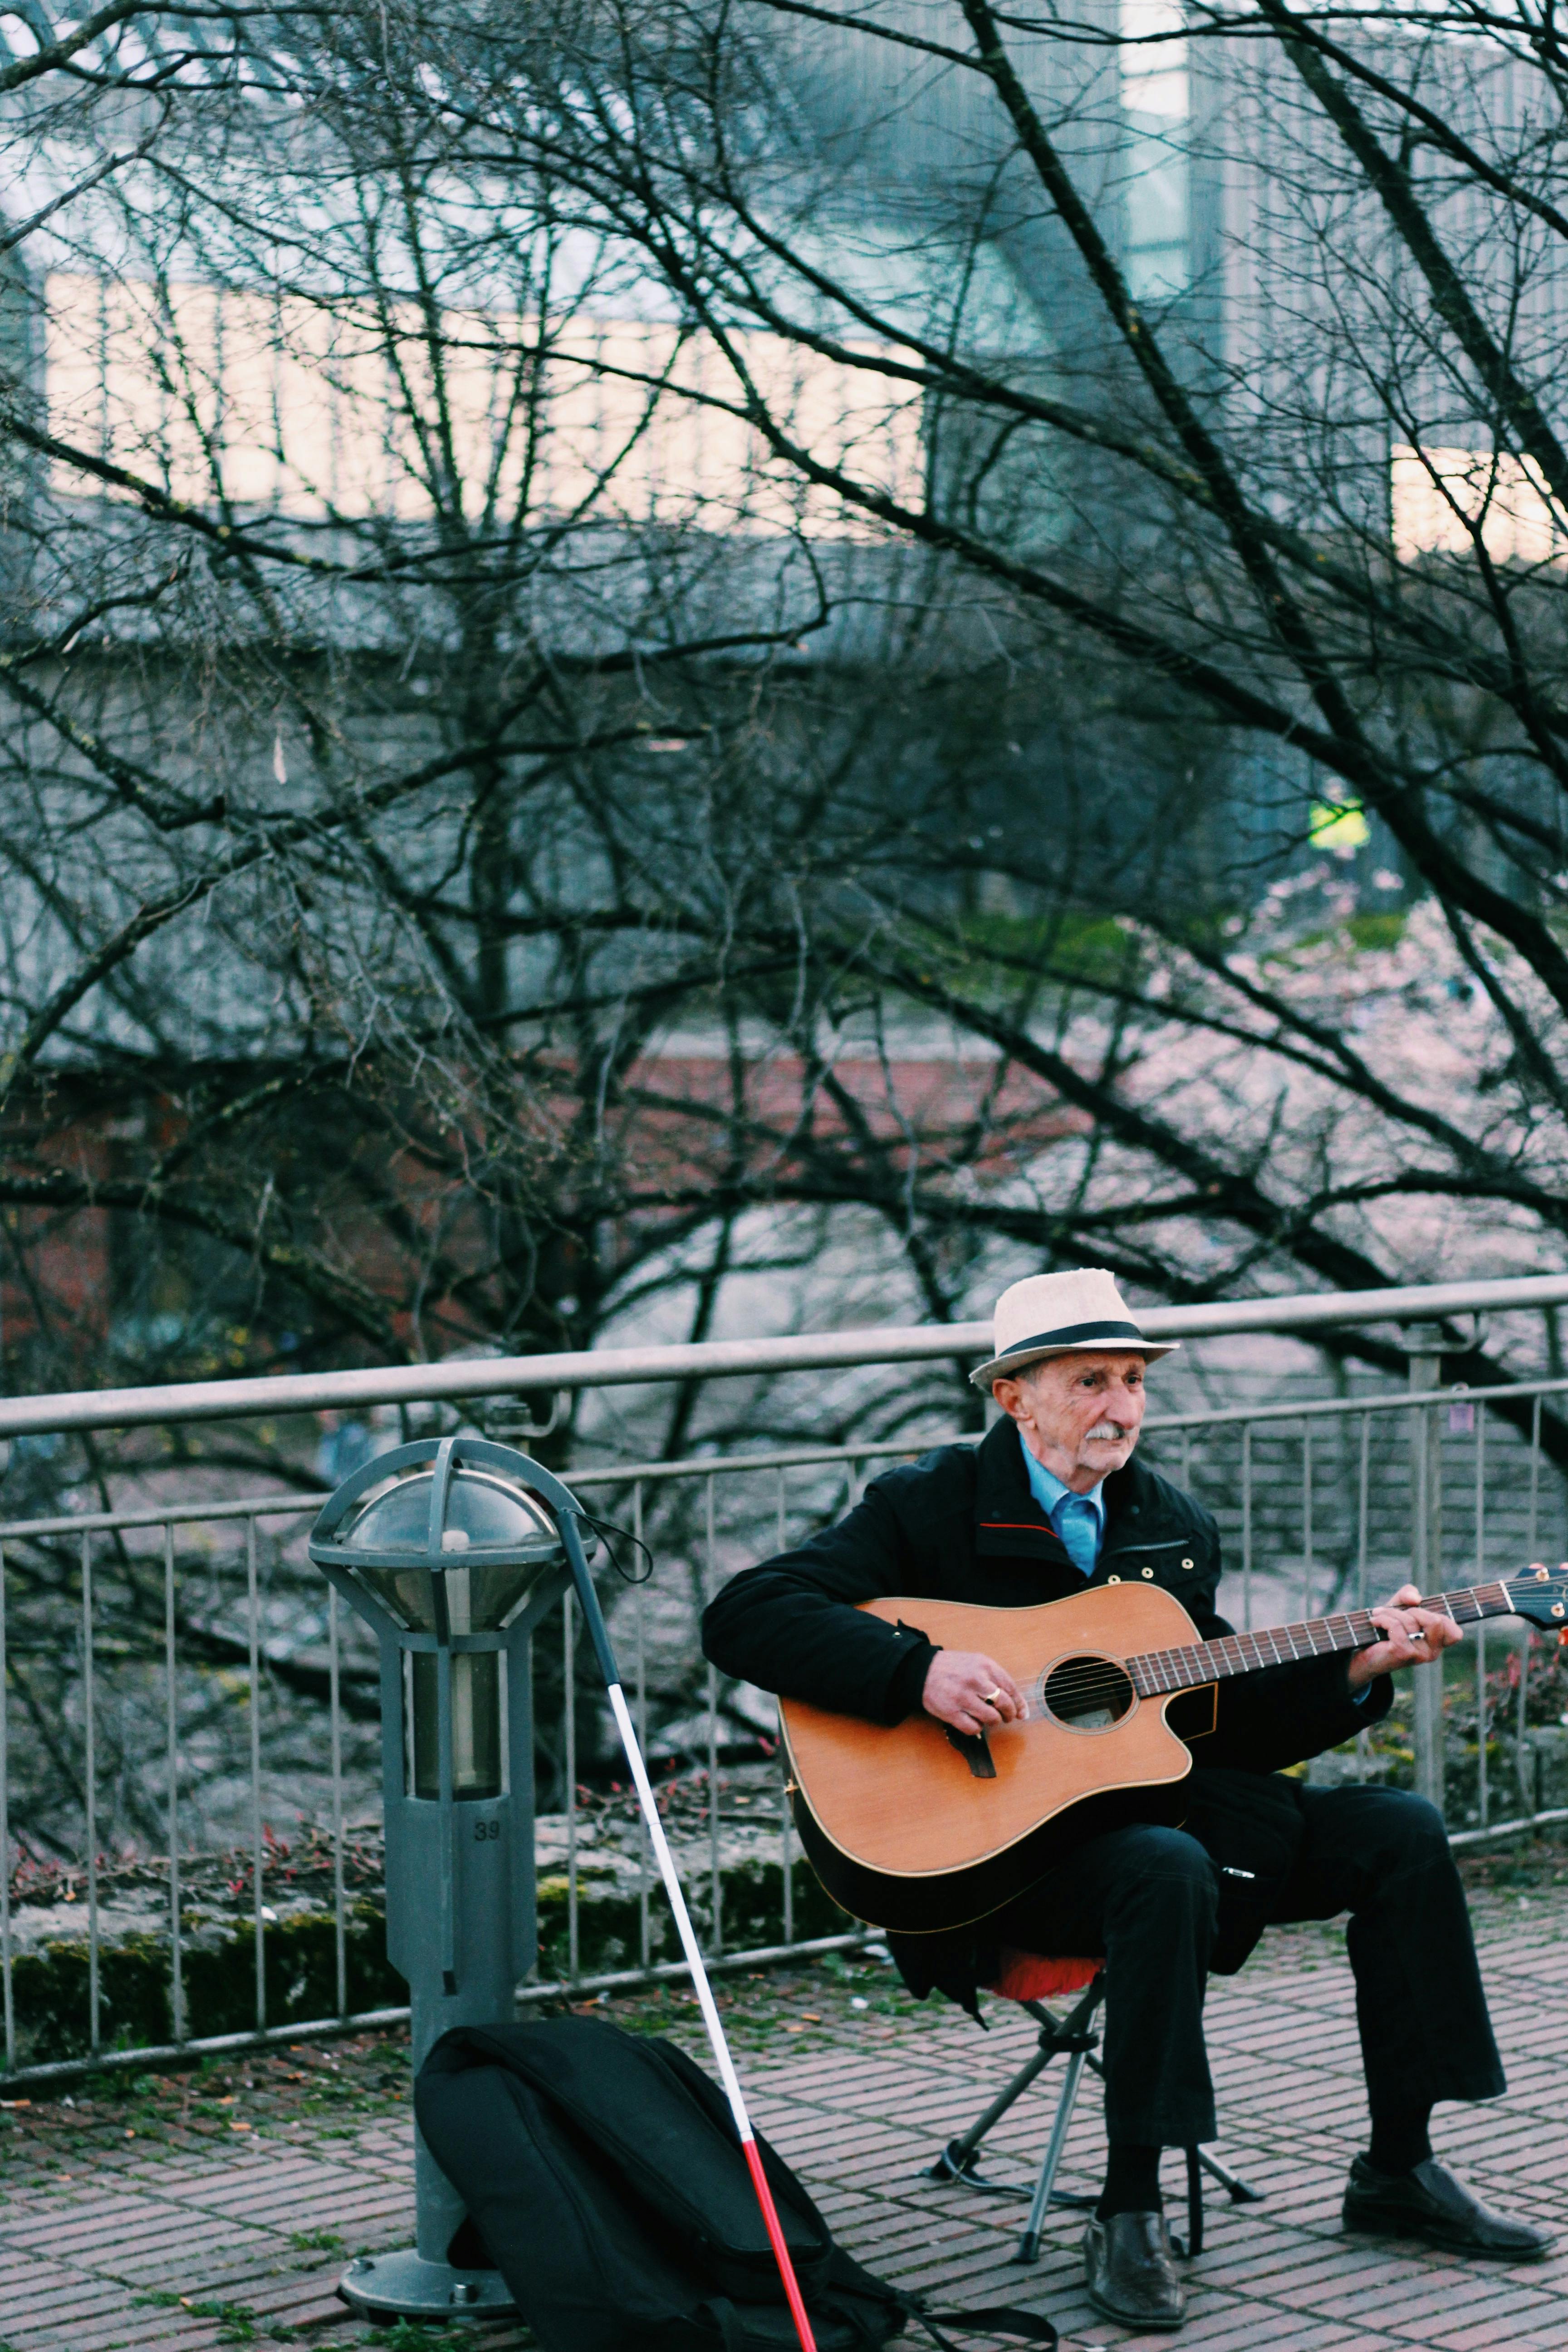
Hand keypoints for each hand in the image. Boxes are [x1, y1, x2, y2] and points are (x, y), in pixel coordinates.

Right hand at [922, 1651, 1027, 1733]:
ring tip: (989, 1718)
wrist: (923, 1670)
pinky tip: (974, 1721)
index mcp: (984, 1665)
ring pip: (991, 1718)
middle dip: (1009, 1714)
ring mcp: (962, 1696)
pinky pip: (974, 1728)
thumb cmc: (954, 1668)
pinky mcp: (951, 1712)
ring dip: (994, 1721)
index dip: (1019, 1703)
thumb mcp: (977, 1663)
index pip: (1011, 1688)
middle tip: (1006, 1717)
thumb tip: (1019, 1706)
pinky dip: (977, 1728)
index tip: (1022, 1713)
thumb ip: (997, 1679)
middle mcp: (975, 1680)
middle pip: (1004, 1704)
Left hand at [1346, 1582, 1462, 1690]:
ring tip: (1379, 1614)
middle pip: (1435, 1621)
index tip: (1420, 1614)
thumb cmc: (1386, 1627)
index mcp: (1438, 1643)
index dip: (1442, 1618)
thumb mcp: (1399, 1606)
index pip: (1455, 1634)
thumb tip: (1416, 1598)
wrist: (1364, 1652)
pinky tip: (1375, 1621)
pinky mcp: (1403, 1654)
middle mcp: (1433, 1652)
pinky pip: (1396, 1626)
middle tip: (1396, 1614)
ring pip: (1411, 1621)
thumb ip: (1409, 1595)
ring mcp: (1420, 1655)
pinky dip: (1383, 1619)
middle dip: (1412, 1610)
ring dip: (1390, 1612)